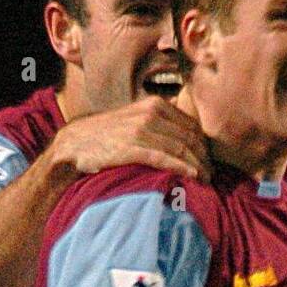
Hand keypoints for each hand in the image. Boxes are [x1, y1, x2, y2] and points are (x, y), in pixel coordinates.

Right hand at [53, 96, 211, 182]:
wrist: (73, 145)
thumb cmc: (105, 137)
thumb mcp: (134, 121)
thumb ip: (157, 125)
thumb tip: (182, 142)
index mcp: (155, 104)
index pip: (191, 125)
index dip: (204, 146)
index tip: (210, 162)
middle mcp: (150, 113)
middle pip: (191, 137)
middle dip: (205, 158)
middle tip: (212, 176)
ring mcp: (141, 129)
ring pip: (181, 148)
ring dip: (198, 166)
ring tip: (206, 182)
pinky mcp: (133, 147)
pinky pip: (165, 158)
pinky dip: (182, 168)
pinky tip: (192, 177)